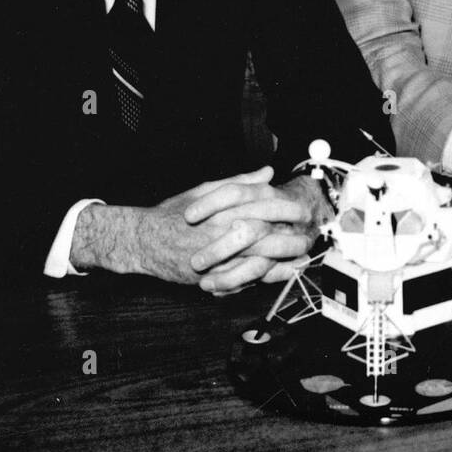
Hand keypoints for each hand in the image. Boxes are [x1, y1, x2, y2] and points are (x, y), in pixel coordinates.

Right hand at [71, 167, 315, 291]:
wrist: (143, 240)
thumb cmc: (175, 213)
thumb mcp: (206, 190)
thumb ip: (239, 182)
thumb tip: (267, 172)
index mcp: (223, 208)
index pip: (264, 207)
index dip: (288, 210)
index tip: (304, 210)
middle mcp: (221, 232)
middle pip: (266, 235)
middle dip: (291, 238)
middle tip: (308, 237)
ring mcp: (216, 257)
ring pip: (257, 260)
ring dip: (283, 260)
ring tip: (300, 258)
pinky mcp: (209, 276)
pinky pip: (242, 280)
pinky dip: (262, 278)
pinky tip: (276, 276)